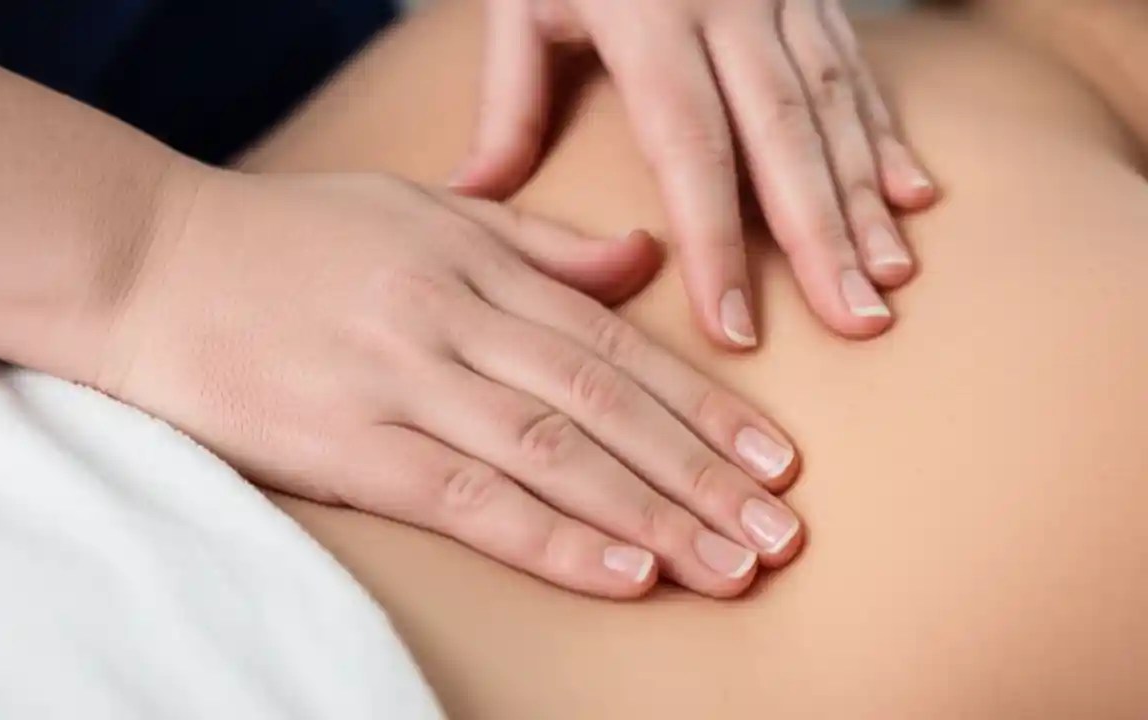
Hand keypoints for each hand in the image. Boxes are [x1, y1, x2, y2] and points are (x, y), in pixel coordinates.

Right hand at [102, 169, 803, 597]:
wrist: (148, 261)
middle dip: (701, 474)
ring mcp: (401, 383)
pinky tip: (621, 572)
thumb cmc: (288, 236)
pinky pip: (466, 497)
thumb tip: (643, 261)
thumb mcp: (421, 208)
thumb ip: (539, 241)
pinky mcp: (346, 445)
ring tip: (730, 566)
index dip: (704, 405)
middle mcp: (454, 321)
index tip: (776, 458)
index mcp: (478, 261)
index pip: (615, 344)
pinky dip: (550, 536)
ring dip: (651, 516)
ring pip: (552, 455)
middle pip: (603, 406)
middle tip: (781, 533)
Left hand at [451, 0, 936, 346]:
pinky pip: (859, 70)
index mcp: (648, 16)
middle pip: (784, 137)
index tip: (733, 328)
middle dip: (821, 240)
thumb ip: (507, 103)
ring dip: (865, 200)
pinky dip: (887, 137)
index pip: (689, 148)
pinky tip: (913, 200)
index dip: (715, 244)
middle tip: (856, 325)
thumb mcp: (521, 2)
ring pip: (835, 108)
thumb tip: (471, 197)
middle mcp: (730, 5)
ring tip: (888, 282)